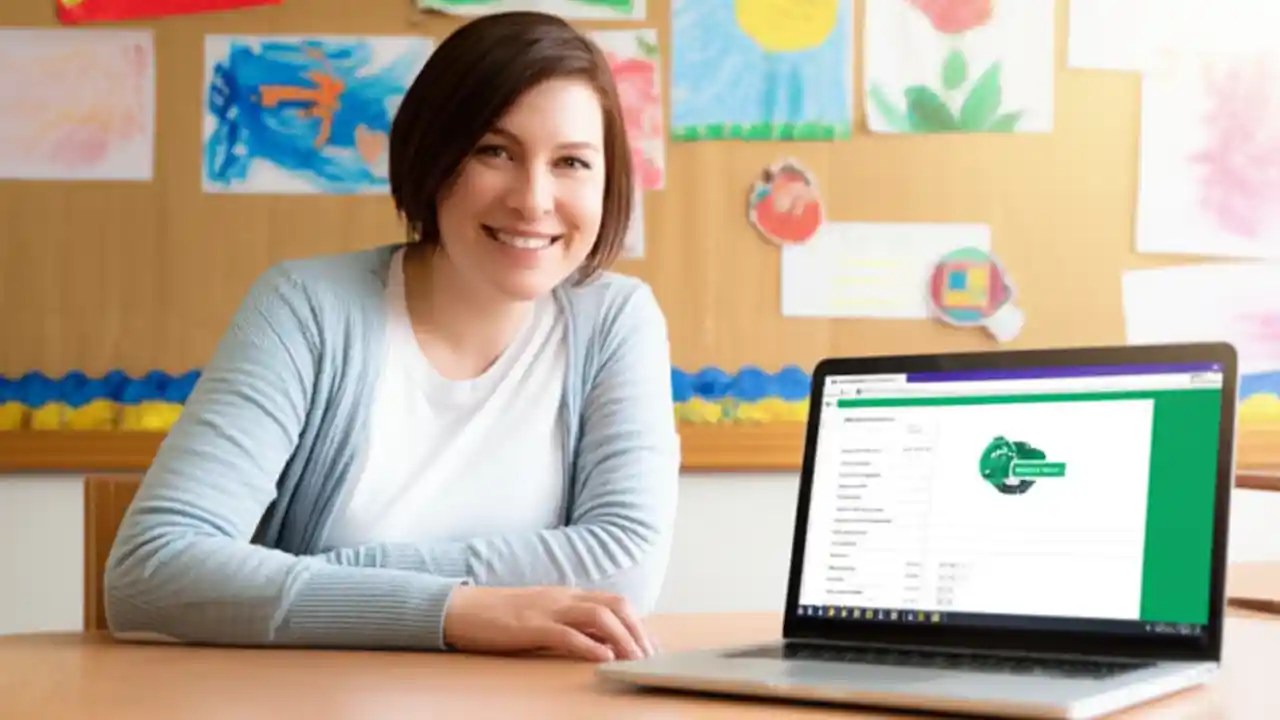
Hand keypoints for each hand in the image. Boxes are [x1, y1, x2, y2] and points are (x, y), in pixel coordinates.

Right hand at [442, 585, 655, 661]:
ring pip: (599, 617)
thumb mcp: (542, 616)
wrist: (461, 608)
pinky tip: (603, 658)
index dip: (637, 623)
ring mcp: (548, 609)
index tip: (651, 646)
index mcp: (567, 594)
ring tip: (634, 659)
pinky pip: (567, 634)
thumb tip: (601, 642)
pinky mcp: (530, 626)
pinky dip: (590, 646)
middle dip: (638, 630)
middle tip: (650, 656)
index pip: (614, 602)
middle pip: (615, 606)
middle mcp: (564, 597)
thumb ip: (570, 623)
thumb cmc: (500, 616)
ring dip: (622, 639)